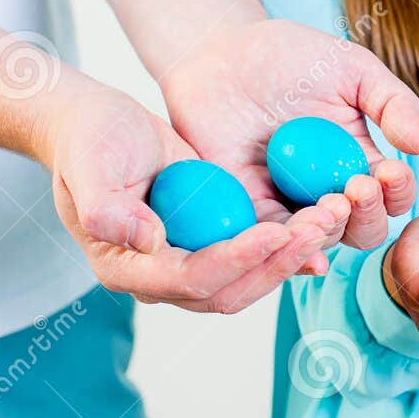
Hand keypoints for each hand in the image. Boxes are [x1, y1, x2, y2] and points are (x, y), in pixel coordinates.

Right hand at [44, 83, 347, 313]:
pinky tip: (324, 217)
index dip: (236, 260)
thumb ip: (106, 206)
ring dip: (292, 254)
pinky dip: (290, 241)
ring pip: (251, 278)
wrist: (97, 127)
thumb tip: (148, 241)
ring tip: (329, 220)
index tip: (274, 232)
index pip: (190, 279)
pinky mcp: (214, 244)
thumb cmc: (89, 140)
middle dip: (277, 263)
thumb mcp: (90, 164)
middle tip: (317, 229)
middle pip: (229, 291)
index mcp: (126, 268)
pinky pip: (258, 254)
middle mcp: (161, 278)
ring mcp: (190, 264)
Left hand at [159, 20, 418, 253]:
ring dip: (331, 230)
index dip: (398, 191)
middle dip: (368, 215)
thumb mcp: (351, 68)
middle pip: (363, 229)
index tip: (390, 171)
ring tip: (330, 203)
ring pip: (320, 240)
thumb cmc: (288, 56)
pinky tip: (295, 235)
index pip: (391, 194)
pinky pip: (270, 239)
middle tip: (358, 188)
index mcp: (359, 161)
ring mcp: (288, 203)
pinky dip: (286, 244)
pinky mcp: (247, 209)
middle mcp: (329, 190)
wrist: (220, 51)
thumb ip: (391, 102)